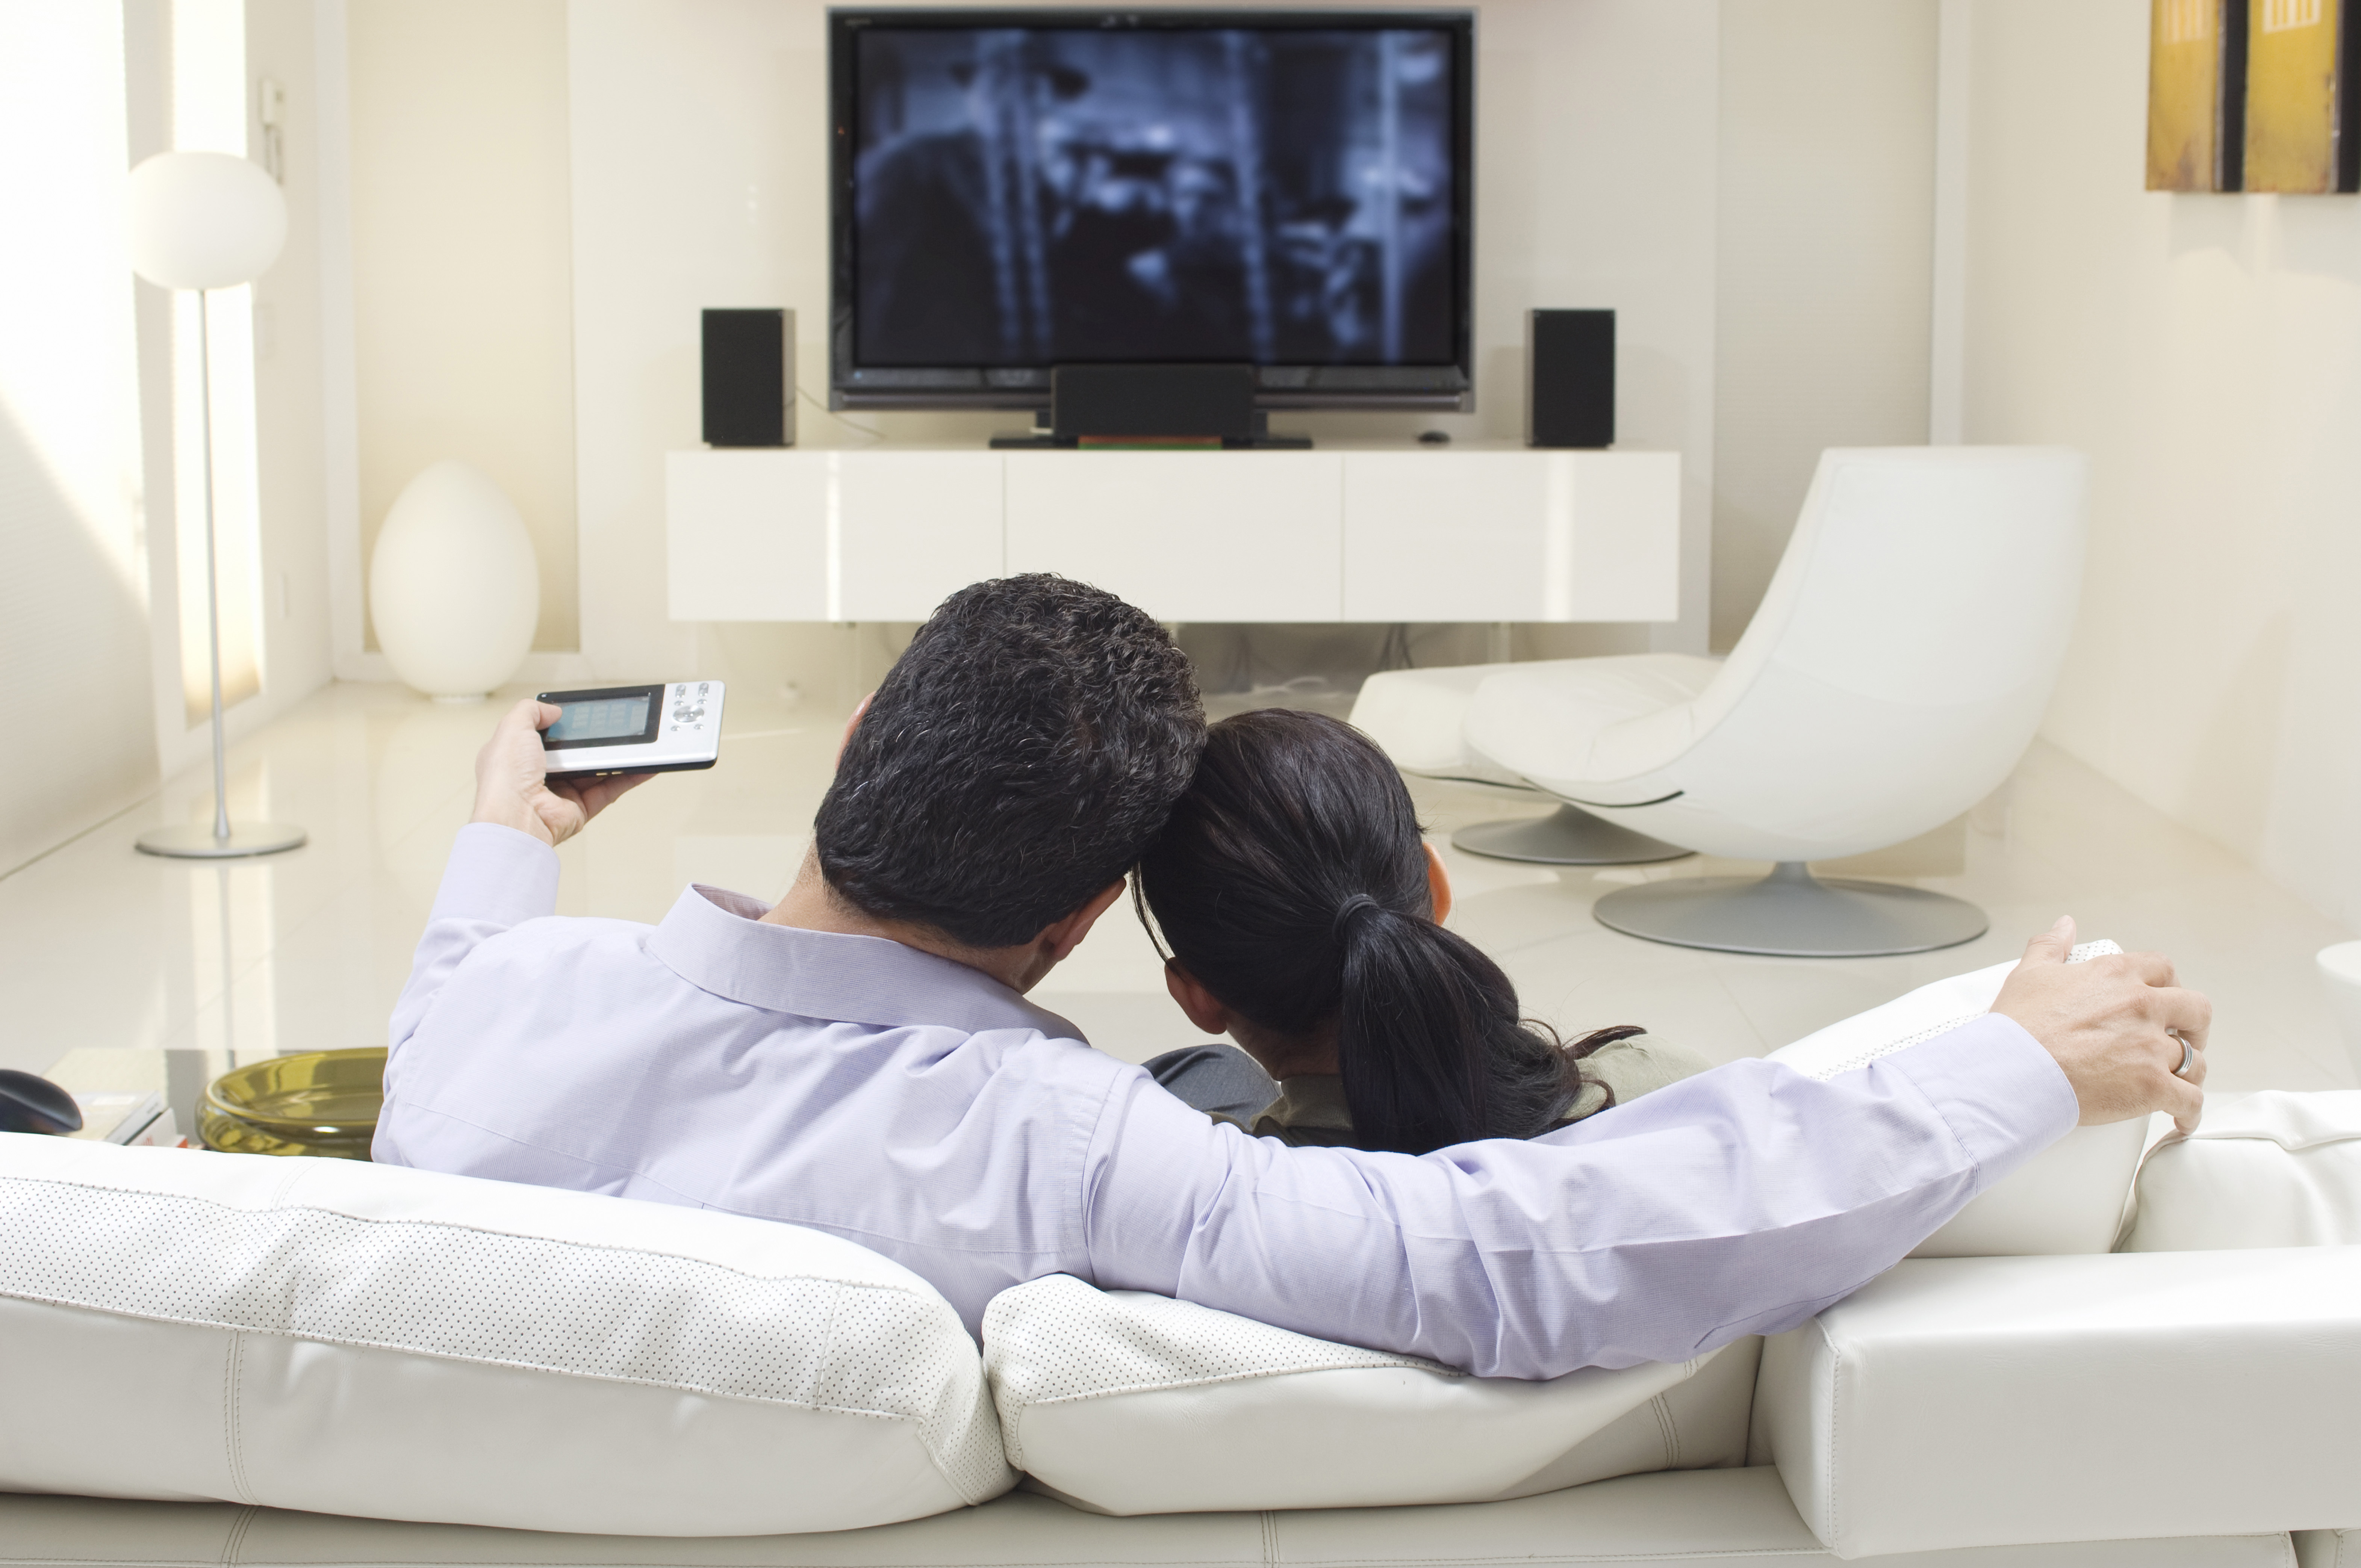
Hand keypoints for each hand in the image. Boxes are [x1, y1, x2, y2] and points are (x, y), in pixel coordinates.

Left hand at [471, 698, 651, 846]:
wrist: (516, 817)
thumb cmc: (506, 778)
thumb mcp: (512, 728)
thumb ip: (531, 711)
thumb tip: (553, 709)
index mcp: (518, 756)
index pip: (544, 734)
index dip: (562, 723)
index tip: (582, 714)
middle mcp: (539, 775)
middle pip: (573, 751)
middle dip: (593, 739)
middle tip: (612, 725)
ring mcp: (561, 792)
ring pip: (596, 769)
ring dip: (616, 756)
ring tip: (635, 741)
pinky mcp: (581, 808)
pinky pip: (610, 789)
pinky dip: (628, 777)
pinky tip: (642, 764)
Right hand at [1991, 916, 2208, 1135]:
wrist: (2012, 1071)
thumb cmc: (2017, 1028)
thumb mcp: (2029, 974)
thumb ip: (2050, 945)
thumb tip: (2065, 925)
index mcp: (2117, 976)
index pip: (2163, 969)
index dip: (2169, 985)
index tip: (2163, 999)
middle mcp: (2142, 1007)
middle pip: (2196, 1010)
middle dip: (2194, 1026)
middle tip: (2181, 1039)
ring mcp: (2151, 1048)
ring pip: (2194, 1060)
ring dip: (2189, 1072)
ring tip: (2177, 1083)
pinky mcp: (2153, 1087)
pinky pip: (2190, 1101)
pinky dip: (2190, 1112)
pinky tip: (2182, 1119)